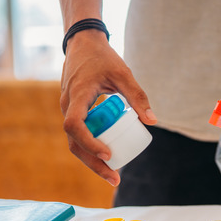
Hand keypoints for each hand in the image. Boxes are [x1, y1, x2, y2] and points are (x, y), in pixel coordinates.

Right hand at [60, 30, 156, 185]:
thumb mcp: (122, 73)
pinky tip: (107, 157)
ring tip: (112, 174)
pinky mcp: (73, 111)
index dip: (89, 142)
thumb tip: (153, 121)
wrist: (82, 43)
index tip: (107, 153)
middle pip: (74, 143)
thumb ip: (137, 95)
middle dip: (93, 163)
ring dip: (91, 160)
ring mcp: (68, 109)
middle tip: (114, 177)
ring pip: (75, 142)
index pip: (74, 125)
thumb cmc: (102, 57)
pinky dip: (91, 148)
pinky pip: (78, 135)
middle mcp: (67, 106)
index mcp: (77, 95)